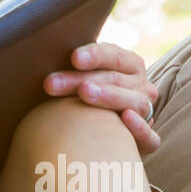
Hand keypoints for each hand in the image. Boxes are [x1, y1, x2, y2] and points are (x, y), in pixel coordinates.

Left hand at [43, 42, 161, 154]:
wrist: (99, 134)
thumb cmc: (82, 97)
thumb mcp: (80, 76)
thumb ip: (72, 66)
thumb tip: (40, 51)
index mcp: (128, 64)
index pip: (113, 55)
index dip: (94, 55)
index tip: (73, 58)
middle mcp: (142, 86)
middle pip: (114, 79)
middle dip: (80, 80)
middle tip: (52, 84)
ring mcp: (146, 112)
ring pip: (133, 102)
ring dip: (108, 97)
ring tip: (84, 93)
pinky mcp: (147, 139)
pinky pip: (151, 136)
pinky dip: (140, 127)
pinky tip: (125, 118)